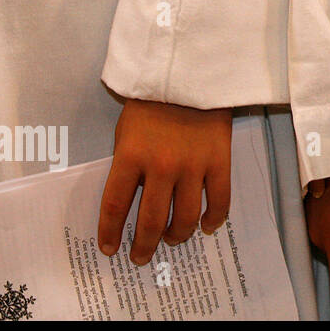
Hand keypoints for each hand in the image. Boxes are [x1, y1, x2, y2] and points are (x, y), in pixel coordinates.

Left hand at [98, 100, 232, 264]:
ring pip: (187, 216)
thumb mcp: (127, 131)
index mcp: (131, 156)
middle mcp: (161, 166)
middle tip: (141, 256)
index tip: (110, 248)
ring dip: (178, 235)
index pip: (115, 206)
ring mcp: (193, 165)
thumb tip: (132, 200)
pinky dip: (214, 218)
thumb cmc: (153, 102)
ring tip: (173, 239)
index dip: (111, 233)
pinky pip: (219, 200)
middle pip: (152, 220)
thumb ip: (128, 165)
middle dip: (144, 245)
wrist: (191, 74)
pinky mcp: (219, 161)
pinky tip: (208, 226)